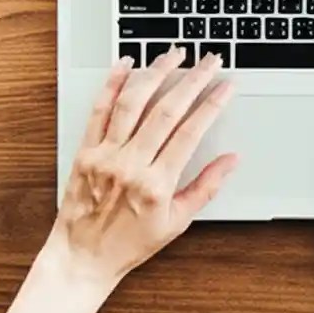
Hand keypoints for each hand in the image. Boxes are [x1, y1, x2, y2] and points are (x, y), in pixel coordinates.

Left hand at [43, 48, 237, 296]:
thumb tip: (231, 160)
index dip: (211, 104)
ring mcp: (105, 155)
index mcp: (157, 184)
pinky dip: (112, 84)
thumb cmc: (129, 244)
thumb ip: (206, 187)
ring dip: (155, 73)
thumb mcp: (177, 222)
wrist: (82, 258)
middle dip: (192, 80)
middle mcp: (130, 165)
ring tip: (173, 55)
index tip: (226, 85)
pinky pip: (99, 110)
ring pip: (132, 102)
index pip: (191, 132)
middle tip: (209, 60)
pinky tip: (125, 65)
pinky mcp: (85, 151)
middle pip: (166, 110)